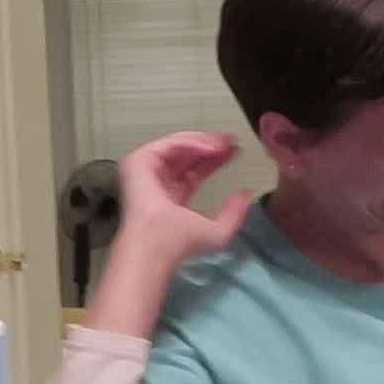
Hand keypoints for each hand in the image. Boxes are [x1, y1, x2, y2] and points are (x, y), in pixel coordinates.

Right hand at [118, 131, 252, 263]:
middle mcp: (158, 183)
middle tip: (232, 140)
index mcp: (171, 198)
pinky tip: (210, 148)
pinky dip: (190, 143)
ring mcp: (146, 171)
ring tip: (225, 142)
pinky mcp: (138, 162)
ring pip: (177, 147)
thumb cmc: (181, 242)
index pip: (194, 172)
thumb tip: (245, 193)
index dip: (214, 161)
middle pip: (187, 157)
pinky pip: (167, 145)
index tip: (235, 151)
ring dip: (203, 141)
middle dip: (210, 146)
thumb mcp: (217, 232)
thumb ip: (234, 213)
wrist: (157, 243)